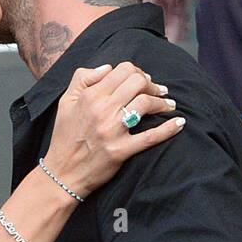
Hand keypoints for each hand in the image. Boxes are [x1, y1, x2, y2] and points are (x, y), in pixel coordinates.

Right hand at [44, 61, 183, 197]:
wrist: (62, 173)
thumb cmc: (65, 137)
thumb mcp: (65, 102)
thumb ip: (82, 78)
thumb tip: (107, 67)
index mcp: (90, 96)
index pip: (122, 70)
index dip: (137, 72)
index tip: (143, 80)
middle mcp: (102, 110)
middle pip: (137, 82)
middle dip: (152, 84)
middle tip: (158, 91)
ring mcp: (113, 131)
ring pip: (145, 104)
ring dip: (162, 102)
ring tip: (168, 105)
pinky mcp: (121, 151)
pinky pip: (150, 137)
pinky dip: (168, 128)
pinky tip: (179, 122)